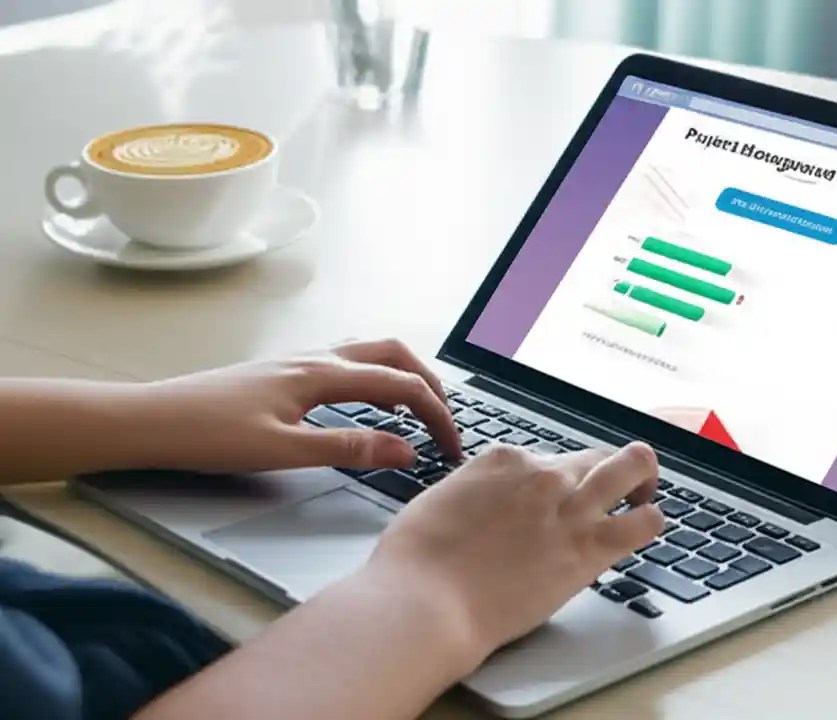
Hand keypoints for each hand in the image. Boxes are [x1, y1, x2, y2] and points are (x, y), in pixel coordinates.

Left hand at [131, 338, 461, 472]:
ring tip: (419, 407)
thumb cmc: (207, 435)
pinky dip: (375, 375)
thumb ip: (349, 449)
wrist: (150, 421)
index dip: (436, 416)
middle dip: (430, 384)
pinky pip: (347, 360)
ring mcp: (298, 360)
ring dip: (403, 373)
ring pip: (370, 352)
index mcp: (321, 374)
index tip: (451, 449)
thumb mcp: (284, 451)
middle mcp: (315, 358)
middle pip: (394, 354)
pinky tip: (366, 403)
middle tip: (446, 422)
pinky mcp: (283, 371)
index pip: (401, 386)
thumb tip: (405, 450)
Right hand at [368, 442, 663, 669]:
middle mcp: (543, 475)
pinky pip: (643, 522)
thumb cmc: (416, 561)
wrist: (425, 601)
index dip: (552, 481)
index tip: (550, 501)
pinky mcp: (588, 548)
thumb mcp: (440, 502)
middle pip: (594, 457)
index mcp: (503, 459)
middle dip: (606, 469)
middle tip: (613, 488)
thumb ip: (473, 494)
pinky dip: (651, 519)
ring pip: (632, 468)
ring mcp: (570, 508)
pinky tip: (646, 524)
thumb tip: (483, 504)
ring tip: (643, 493)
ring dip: (643, 476)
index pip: (546, 459)